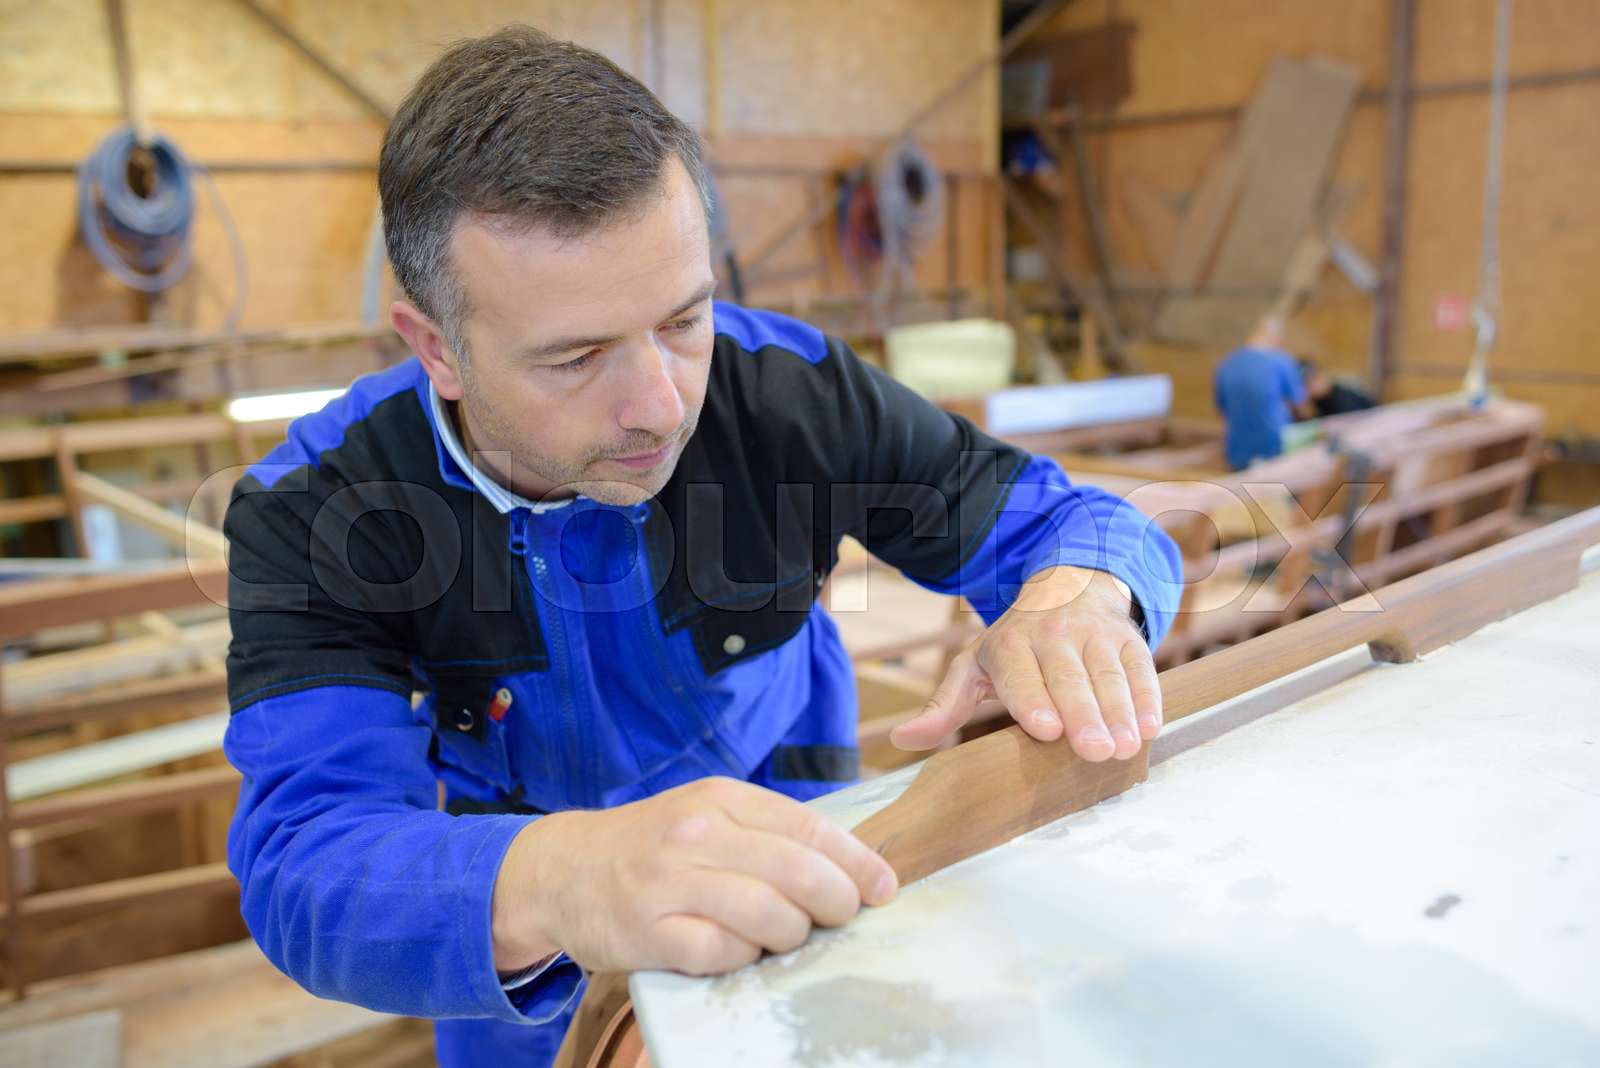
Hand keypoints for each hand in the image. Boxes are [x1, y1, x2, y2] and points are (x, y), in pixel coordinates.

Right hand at [490, 777, 897, 975]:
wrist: (563, 869)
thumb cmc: (653, 846)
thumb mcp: (707, 815)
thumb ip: (767, 833)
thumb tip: (848, 866)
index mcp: (721, 798)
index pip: (809, 829)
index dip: (856, 863)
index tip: (884, 888)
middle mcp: (698, 834)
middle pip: (798, 873)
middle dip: (836, 903)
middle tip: (841, 919)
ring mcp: (671, 882)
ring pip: (768, 916)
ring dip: (791, 936)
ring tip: (783, 937)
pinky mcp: (650, 930)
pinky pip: (723, 954)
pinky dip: (743, 959)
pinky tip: (738, 951)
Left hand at [890, 566, 1161, 761]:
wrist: (1067, 588)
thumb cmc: (1014, 644)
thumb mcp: (973, 667)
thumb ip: (944, 706)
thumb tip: (903, 740)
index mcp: (1009, 646)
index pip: (1020, 676)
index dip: (1033, 701)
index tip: (1045, 729)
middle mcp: (1052, 635)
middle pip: (1068, 678)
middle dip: (1082, 714)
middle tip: (1093, 750)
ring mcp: (1094, 634)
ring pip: (1107, 674)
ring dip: (1120, 711)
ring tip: (1125, 746)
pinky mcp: (1128, 639)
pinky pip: (1140, 667)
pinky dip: (1148, 696)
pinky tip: (1151, 725)